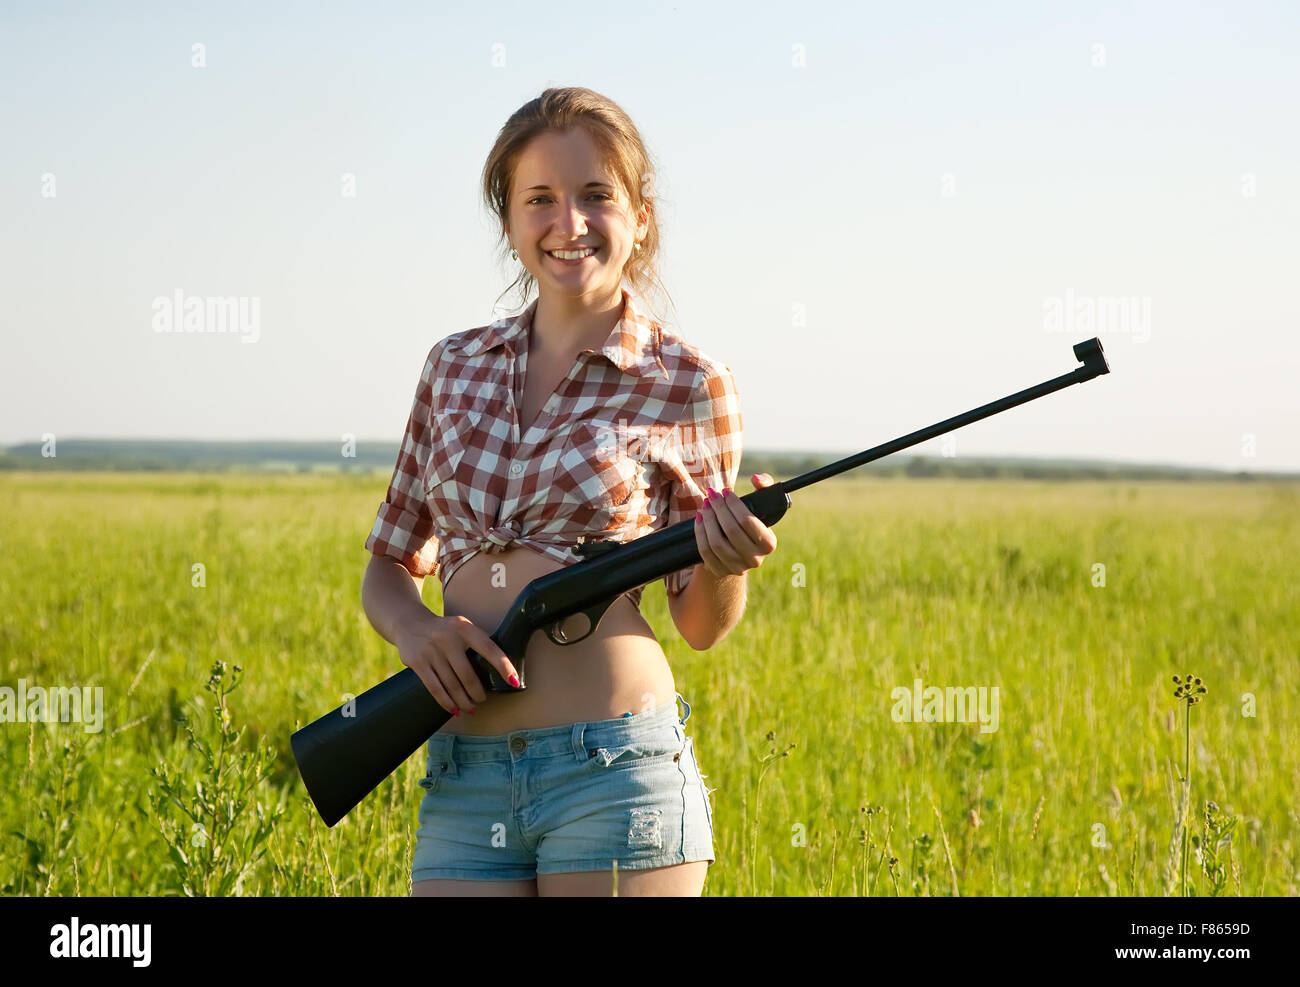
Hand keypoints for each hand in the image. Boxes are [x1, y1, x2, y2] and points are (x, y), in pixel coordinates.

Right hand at [394, 610, 519, 716]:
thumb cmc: (445, 631)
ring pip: (452, 685)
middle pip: (468, 675)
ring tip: (471, 708)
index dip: (504, 666)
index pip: (489, 649)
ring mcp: (431, 651)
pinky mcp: (418, 662)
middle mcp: (448, 638)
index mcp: (465, 628)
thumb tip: (500, 671)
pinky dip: (446, 702)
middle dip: (478, 693)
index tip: (514, 681)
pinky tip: (454, 709)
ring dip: (464, 701)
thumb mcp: (462, 628)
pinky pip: (435, 688)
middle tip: (482, 700)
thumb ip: (477, 643)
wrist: (409, 623)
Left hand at [694, 473, 778, 577]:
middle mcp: (755, 559)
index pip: (748, 521)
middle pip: (731, 531)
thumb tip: (757, 479)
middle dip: (718, 509)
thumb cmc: (750, 521)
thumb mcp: (760, 504)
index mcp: (768, 543)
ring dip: (708, 520)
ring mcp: (738, 568)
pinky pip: (705, 552)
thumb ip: (764, 486)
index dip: (734, 505)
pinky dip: (700, 533)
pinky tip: (699, 519)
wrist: (738, 549)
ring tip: (705, 506)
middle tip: (711, 495)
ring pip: (716, 542)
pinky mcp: (720, 571)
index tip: (725, 492)